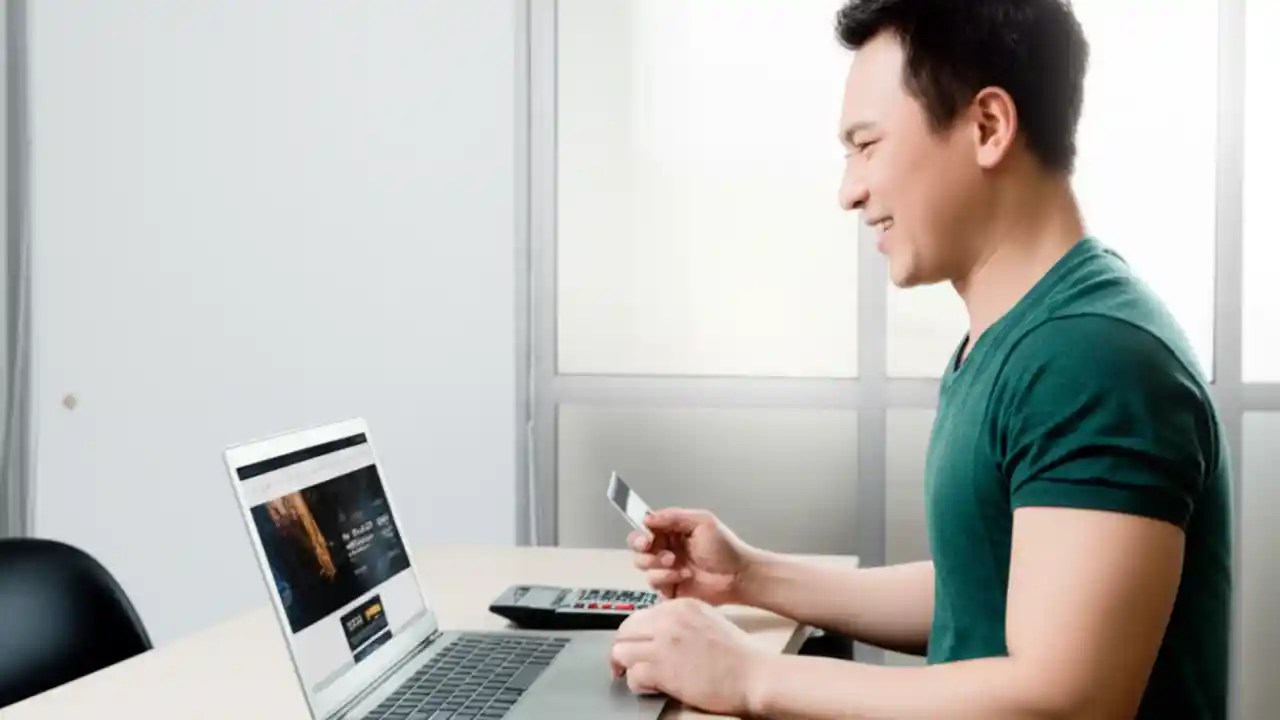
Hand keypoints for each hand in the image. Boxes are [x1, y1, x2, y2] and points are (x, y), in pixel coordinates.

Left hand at [609, 598, 768, 715]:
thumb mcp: (707, 621)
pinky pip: (633, 675)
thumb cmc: (738, 654)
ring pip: (621, 651)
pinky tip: (651, 687)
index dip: (635, 636)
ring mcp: (663, 643)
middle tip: (625, 666)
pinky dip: (637, 684)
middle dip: (622, 649)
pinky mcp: (662, 668)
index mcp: (680, 605)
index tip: (637, 649)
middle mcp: (668, 619)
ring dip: (627, 667)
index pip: (640, 616)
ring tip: (639, 677)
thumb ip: (680, 622)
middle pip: (624, 630)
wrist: (753, 674)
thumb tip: (657, 636)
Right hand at [629, 508, 759, 604]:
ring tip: (675, 562)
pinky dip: (666, 579)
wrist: (738, 576)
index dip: (641, 534)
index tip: (646, 539)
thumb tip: (647, 518)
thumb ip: (674, 517)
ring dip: (657, 564)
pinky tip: (683, 576)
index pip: (646, 529)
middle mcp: (666, 549)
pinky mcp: (669, 588)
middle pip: (638, 549)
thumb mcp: (702, 522)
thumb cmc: (724, 547)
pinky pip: (654, 584)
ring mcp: (667, 569)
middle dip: (643, 550)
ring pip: (644, 567)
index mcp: (672, 531)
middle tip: (656, 550)